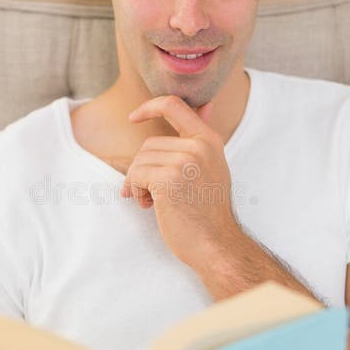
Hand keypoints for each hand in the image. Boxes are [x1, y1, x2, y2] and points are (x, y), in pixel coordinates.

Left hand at [120, 95, 239, 265]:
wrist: (215, 244)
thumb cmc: (208, 213)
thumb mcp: (212, 168)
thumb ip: (200, 142)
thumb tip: (205, 107)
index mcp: (209, 140)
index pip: (173, 105)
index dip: (149, 107)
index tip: (134, 117)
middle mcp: (198, 146)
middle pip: (149, 144)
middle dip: (143, 169)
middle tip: (151, 193)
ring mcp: (184, 162)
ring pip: (140, 160)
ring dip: (138, 182)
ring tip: (153, 201)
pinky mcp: (168, 179)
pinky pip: (135, 175)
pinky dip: (134, 191)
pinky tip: (148, 205)